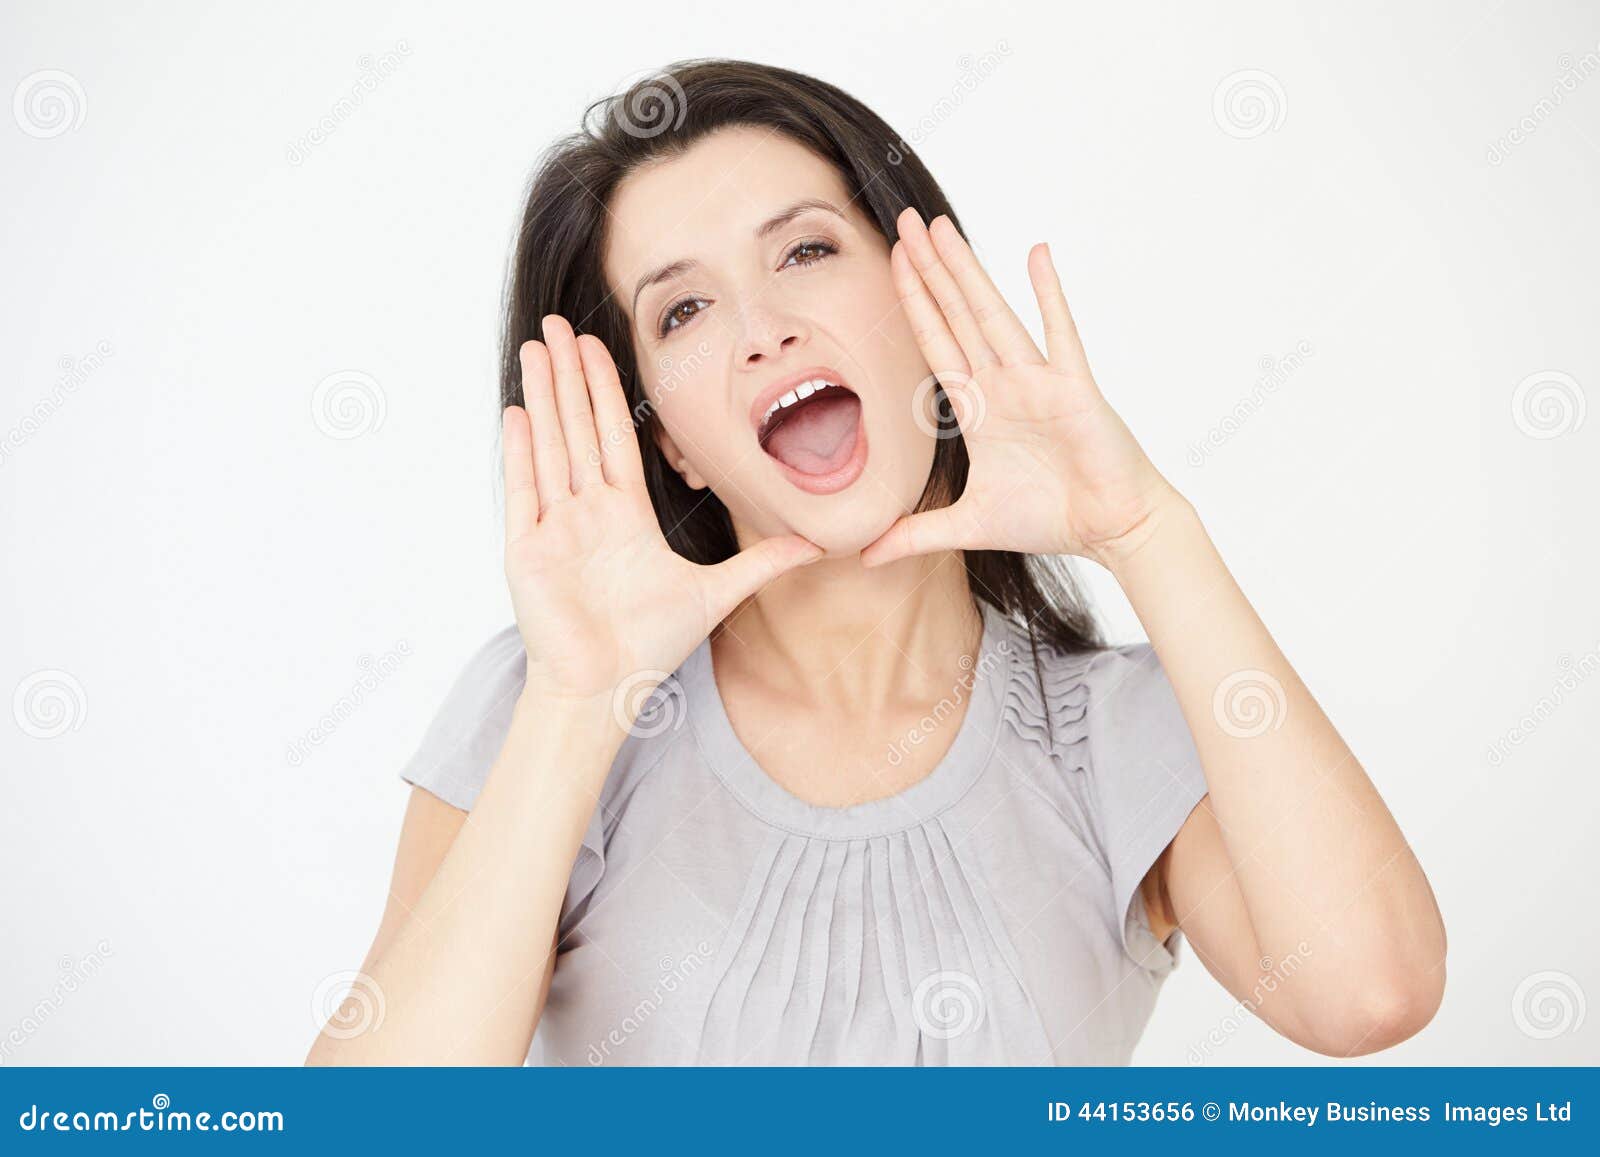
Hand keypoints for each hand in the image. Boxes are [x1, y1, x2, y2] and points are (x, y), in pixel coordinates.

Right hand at [502, 315, 821, 718]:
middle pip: (579, 428)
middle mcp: (588, 512)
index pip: (617, 437)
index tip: (600, 345)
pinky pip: (523, 491)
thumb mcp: (717, 593)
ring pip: (550, 447)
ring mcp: (555, 527)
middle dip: (571, 376)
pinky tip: (518, 411)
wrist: (604, 690)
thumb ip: (763, 562)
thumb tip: (819, 545)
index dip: (608, 391)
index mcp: (626, 515)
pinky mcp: (528, 549)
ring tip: (537, 348)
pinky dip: (520, 453)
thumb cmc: (650, 645)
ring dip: (543, 397)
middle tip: (561, 323)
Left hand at [860, 208, 1183, 570]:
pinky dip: (1048, 294)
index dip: (912, 304)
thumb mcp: (967, 526)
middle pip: (955, 316)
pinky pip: (1059, 334)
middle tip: (903, 222)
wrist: (1112, 528)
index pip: (935, 343)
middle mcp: (1004, 384)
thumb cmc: (1051, 518)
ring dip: (965, 272)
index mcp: (980, 409)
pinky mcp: (1073, 388)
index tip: (890, 262)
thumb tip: (861, 556)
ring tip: (941, 228)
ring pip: (992, 315)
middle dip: (929, 271)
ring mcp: (1038, 381)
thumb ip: (914, 534)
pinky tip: (1035, 253)